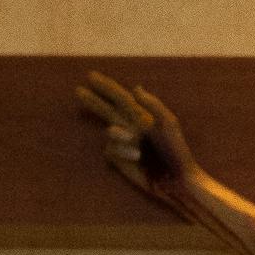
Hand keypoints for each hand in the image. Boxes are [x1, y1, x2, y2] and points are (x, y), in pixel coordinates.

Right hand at [78, 69, 195, 205]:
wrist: (175, 177)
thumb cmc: (176, 149)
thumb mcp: (168, 122)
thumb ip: (152, 104)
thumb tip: (135, 88)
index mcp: (142, 114)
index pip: (120, 97)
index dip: (106, 87)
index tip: (90, 76)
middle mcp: (131, 126)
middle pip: (107, 110)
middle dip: (93, 101)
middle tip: (78, 91)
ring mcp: (124, 143)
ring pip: (110, 131)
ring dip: (120, 135)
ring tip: (136, 143)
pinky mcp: (119, 159)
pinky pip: (111, 149)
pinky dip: (123, 151)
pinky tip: (136, 157)